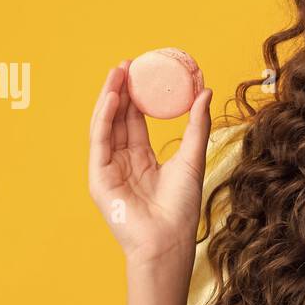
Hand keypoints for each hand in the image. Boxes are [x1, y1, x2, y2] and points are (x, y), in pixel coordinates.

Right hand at [88, 60, 212, 266]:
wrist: (168, 240)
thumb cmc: (180, 208)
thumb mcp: (193, 158)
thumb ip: (197, 126)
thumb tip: (206, 92)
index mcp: (143, 161)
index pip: (135, 122)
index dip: (137, 97)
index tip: (143, 72)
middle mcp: (123, 163)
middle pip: (118, 120)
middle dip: (121, 90)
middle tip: (128, 64)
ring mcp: (108, 170)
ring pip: (106, 125)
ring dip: (110, 97)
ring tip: (118, 72)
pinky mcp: (98, 178)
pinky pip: (99, 141)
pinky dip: (104, 117)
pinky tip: (112, 97)